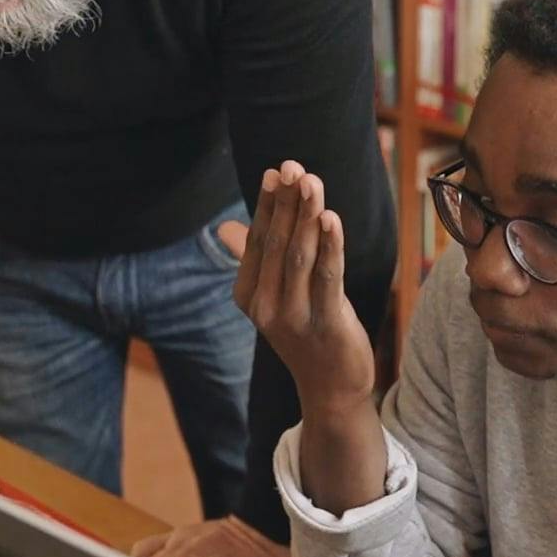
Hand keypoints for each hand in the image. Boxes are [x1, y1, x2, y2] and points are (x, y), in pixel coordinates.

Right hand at [235, 160, 374, 418]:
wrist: (331, 390)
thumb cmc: (305, 335)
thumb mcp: (274, 298)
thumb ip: (253, 259)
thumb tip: (225, 228)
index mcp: (249, 295)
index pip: (257, 240)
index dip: (268, 204)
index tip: (277, 170)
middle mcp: (266, 305)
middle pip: (276, 242)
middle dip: (286, 201)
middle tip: (294, 166)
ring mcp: (293, 316)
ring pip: (299, 254)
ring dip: (306, 214)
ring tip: (311, 181)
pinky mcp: (325, 322)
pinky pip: (327, 276)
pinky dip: (330, 244)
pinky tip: (330, 217)